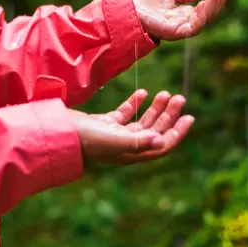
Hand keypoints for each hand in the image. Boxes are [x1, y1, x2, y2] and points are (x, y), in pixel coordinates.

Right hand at [70, 89, 192, 166]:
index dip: (177, 133)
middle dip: (168, 115)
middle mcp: (125, 146)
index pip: (161, 145)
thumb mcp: (112, 139)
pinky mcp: (104, 124)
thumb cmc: (84, 139)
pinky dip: (135, 103)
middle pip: (154, 131)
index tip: (189, 117)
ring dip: (155, 108)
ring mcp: (114, 135)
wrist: (58, 133)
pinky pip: (125, 114)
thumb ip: (137, 141)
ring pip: (142, 122)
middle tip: (179, 98)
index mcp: (131, 153)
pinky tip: (143, 93)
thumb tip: (161, 140)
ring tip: (165, 93)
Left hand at [132, 0, 231, 41]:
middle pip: (209, 15)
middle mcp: (183, 24)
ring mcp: (178, 30)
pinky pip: (191, 28)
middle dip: (219, 0)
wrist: (126, 6)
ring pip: (203, 21)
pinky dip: (200, 17)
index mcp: (183, 16)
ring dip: (213, 6)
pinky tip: (203, 4)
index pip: (206, 9)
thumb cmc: (143, 3)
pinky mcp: (172, 33)